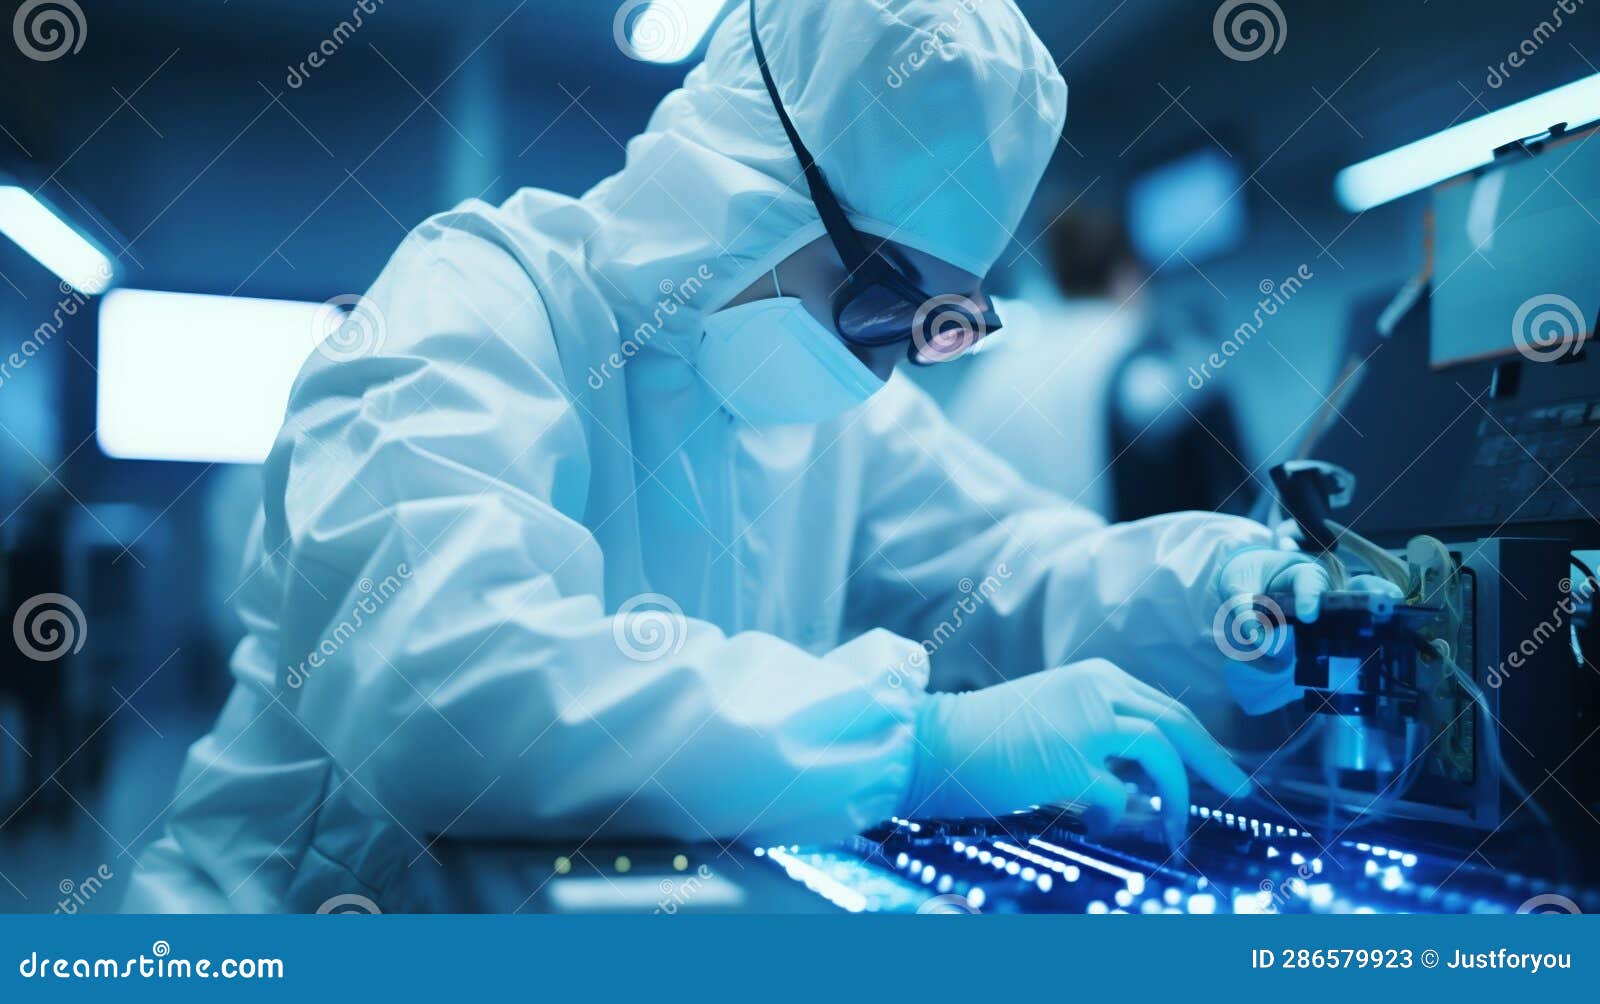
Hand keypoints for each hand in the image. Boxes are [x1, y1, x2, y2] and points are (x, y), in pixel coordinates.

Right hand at [903, 658, 1251, 845]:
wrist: (936, 742)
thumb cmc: (986, 737)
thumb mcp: (1051, 715)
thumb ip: (1097, 731)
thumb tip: (1139, 781)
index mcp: (1094, 676)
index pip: (1165, 706)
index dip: (1200, 741)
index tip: (1220, 769)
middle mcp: (1095, 689)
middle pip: (1179, 722)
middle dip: (1215, 762)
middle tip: (1240, 792)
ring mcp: (1083, 721)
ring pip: (1163, 752)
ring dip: (1179, 795)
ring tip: (1177, 827)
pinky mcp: (1068, 758)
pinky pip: (1118, 795)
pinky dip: (1119, 816)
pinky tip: (1102, 825)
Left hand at [1215, 546, 1402, 656]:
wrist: (1247, 577)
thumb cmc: (1245, 576)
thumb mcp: (1235, 586)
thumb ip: (1243, 609)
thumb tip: (1256, 639)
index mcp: (1297, 569)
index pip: (1308, 579)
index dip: (1310, 596)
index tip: (1308, 614)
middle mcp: (1321, 586)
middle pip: (1349, 588)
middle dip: (1369, 594)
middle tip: (1385, 602)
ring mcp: (1329, 605)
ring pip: (1356, 606)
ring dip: (1374, 613)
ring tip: (1393, 618)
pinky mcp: (1328, 624)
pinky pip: (1348, 626)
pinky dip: (1364, 632)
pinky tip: (1382, 641)